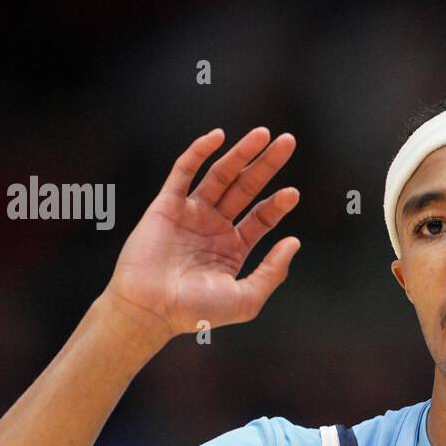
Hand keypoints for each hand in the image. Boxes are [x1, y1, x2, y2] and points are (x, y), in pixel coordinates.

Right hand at [104, 127, 300, 339]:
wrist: (151, 310)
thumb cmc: (196, 311)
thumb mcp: (247, 298)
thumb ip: (273, 272)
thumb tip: (294, 242)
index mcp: (233, 247)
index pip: (261, 216)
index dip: (278, 203)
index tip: (293, 193)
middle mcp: (213, 226)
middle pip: (246, 187)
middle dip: (267, 164)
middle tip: (288, 141)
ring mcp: (190, 213)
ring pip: (220, 175)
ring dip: (241, 153)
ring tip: (264, 134)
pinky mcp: (166, 205)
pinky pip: (184, 171)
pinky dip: (200, 152)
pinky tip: (218, 137)